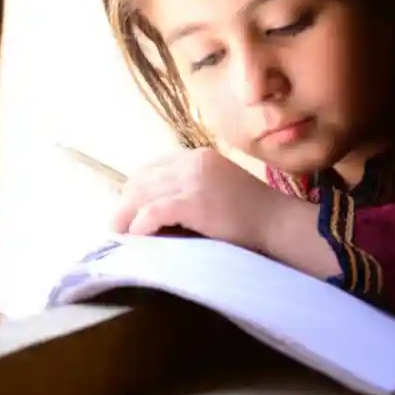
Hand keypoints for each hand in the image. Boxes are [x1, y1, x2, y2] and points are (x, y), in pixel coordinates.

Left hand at [112, 148, 275, 248]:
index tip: (128, 210)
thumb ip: (191, 188)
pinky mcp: (195, 201)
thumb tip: (155, 208)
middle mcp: (193, 162)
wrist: (278, 223)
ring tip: (119, 235)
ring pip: (142, 194)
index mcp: (198, 157)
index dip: (134, 190)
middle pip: (141, 179)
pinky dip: (141, 225)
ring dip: (126, 216)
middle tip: (116, 227)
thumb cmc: (252, 213)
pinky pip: (155, 211)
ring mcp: (194, 180)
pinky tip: (138, 236)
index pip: (151, 168)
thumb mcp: (219, 187)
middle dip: (125, 204)